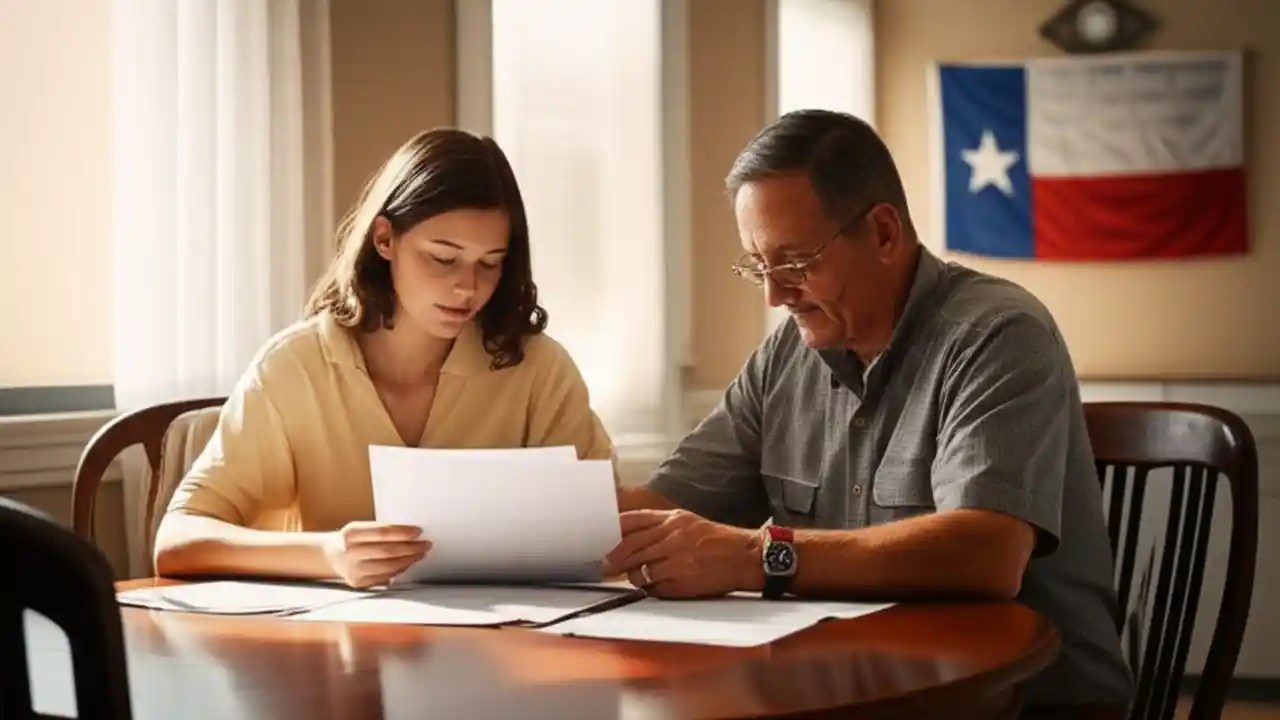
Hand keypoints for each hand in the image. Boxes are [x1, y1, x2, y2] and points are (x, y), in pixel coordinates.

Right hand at [322, 522, 430, 588]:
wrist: (330, 555)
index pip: (382, 532)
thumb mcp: (361, 528)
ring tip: (420, 554)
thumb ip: (381, 530)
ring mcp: (353, 570)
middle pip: (387, 551)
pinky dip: (399, 570)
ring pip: (388, 567)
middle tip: (426, 544)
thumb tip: (412, 534)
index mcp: (351, 533)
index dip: (402, 532)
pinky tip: (408, 564)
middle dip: (411, 548)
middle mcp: (350, 552)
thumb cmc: (352, 539)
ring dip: (408, 560)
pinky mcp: (358, 583)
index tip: (419, 532)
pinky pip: (385, 578)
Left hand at [601, 510, 760, 597]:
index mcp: (673, 519)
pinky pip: (654, 586)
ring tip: (629, 577)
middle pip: (630, 546)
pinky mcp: (680, 580)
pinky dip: (648, 587)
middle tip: (604, 565)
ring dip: (631, 574)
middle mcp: (671, 536)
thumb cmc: (717, 540)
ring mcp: (675, 559)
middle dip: (614, 557)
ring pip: (639, 568)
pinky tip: (651, 586)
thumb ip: (662, 527)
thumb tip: (635, 538)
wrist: (744, 556)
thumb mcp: (689, 522)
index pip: (632, 521)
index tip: (602, 538)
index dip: (614, 530)